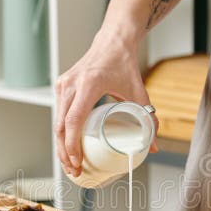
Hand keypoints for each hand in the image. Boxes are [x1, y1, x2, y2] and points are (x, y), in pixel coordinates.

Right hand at [54, 32, 156, 176]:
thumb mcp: (138, 91)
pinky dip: (62, 133)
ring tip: (70, 164)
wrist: (113, 40)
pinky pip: (59, 114)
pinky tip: (67, 147)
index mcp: (89, 84)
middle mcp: (72, 84)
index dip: (72, 145)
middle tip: (74, 171)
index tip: (76, 162)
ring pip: (57, 122)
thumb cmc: (124, 63)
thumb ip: (148, 118)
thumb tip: (154, 145)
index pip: (74, 120)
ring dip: (61, 145)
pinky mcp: (61, 86)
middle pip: (60, 126)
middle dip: (64, 152)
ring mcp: (63, 84)